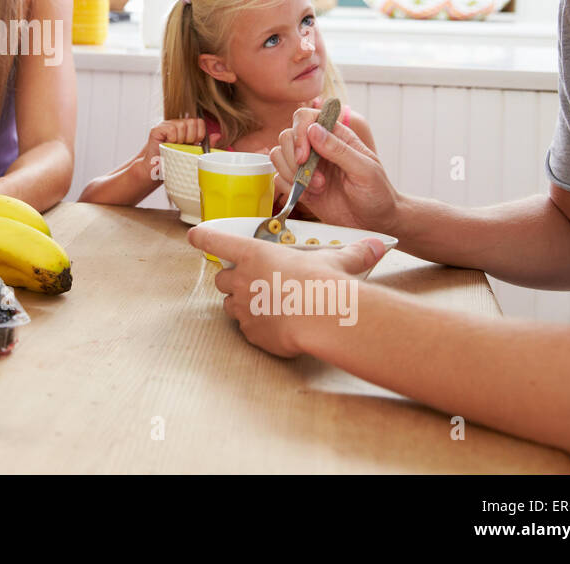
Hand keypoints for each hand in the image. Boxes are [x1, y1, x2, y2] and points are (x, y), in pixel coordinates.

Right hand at [145, 118, 216, 178]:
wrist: (156, 170)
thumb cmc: (174, 161)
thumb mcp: (193, 152)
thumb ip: (205, 143)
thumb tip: (218, 135)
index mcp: (186, 128)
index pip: (199, 122)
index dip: (199, 133)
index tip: (194, 143)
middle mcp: (176, 124)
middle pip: (192, 122)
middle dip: (191, 137)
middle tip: (184, 146)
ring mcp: (166, 125)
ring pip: (182, 125)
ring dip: (180, 140)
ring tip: (174, 147)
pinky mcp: (157, 129)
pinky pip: (171, 130)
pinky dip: (172, 139)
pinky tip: (167, 145)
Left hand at [187, 224, 387, 356]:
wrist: (322, 318)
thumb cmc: (324, 283)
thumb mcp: (338, 262)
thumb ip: (352, 253)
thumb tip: (377, 244)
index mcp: (254, 254)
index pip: (217, 241)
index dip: (203, 237)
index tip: (193, 236)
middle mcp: (242, 279)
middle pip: (221, 278)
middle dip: (232, 281)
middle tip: (254, 283)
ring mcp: (243, 308)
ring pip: (229, 306)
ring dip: (241, 304)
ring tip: (265, 306)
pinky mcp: (251, 333)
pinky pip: (247, 329)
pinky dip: (257, 328)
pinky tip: (277, 328)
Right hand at [269, 100, 398, 233]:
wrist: (374, 221)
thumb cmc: (376, 193)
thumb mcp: (365, 170)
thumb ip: (340, 150)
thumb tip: (313, 130)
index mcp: (337, 135)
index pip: (307, 118)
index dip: (299, 132)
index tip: (304, 155)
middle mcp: (318, 147)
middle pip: (287, 136)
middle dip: (294, 158)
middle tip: (315, 178)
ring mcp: (307, 166)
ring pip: (278, 155)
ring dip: (292, 173)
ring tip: (318, 187)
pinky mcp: (299, 185)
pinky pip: (279, 178)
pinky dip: (289, 188)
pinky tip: (310, 196)